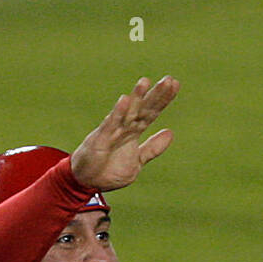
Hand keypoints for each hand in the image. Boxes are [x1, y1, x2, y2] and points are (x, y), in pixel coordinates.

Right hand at [70, 75, 179, 191]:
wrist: (87, 182)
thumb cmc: (110, 170)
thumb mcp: (137, 161)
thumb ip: (153, 147)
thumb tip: (170, 132)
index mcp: (133, 132)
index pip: (151, 113)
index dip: (163, 100)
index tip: (175, 84)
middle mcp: (124, 127)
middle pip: (142, 109)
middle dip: (155, 95)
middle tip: (168, 80)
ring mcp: (112, 131)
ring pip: (127, 112)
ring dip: (136, 97)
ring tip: (145, 81)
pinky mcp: (100, 139)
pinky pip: (110, 124)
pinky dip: (118, 113)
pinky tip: (124, 100)